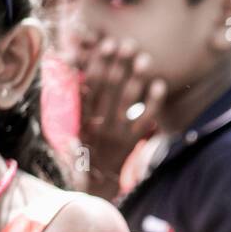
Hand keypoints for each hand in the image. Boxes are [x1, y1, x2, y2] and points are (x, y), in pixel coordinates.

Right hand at [74, 36, 167, 198]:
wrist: (96, 186)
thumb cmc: (83, 155)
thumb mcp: (70, 133)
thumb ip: (73, 109)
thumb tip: (73, 77)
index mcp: (82, 118)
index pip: (90, 85)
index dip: (99, 63)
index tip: (106, 45)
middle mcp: (99, 124)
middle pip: (110, 87)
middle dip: (119, 64)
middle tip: (128, 44)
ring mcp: (117, 133)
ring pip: (128, 100)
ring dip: (136, 77)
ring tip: (144, 58)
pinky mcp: (132, 142)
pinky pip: (145, 119)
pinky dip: (152, 102)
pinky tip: (159, 85)